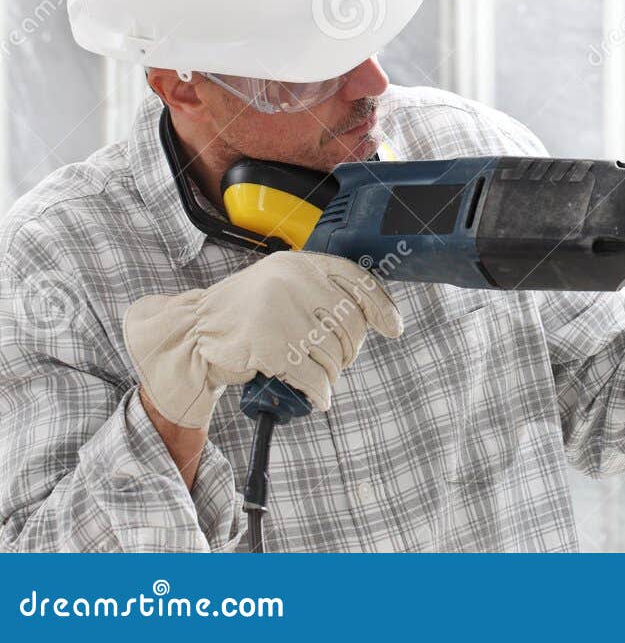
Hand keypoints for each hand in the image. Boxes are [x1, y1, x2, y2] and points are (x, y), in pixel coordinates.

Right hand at [122, 251, 402, 428]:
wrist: (193, 334)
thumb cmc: (247, 316)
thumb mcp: (284, 288)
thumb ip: (324, 294)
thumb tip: (380, 318)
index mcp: (300, 264)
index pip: (357, 281)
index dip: (381, 306)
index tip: (394, 327)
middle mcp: (292, 282)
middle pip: (350, 324)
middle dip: (348, 350)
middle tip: (335, 361)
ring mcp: (279, 311)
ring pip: (334, 353)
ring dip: (331, 374)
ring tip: (316, 375)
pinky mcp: (268, 343)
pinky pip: (314, 376)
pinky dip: (320, 392)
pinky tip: (317, 397)